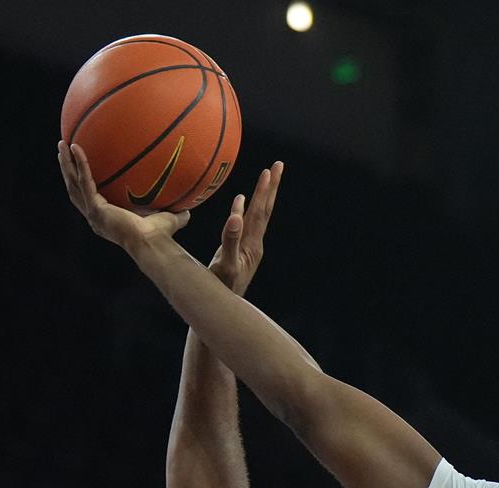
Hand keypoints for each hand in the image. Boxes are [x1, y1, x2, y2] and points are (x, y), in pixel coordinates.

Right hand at [56, 140, 189, 248]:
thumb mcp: (167, 219)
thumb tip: (190, 210)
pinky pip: (85, 182)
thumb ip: (175, 213)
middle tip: (63, 150)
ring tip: (62, 144)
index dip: (82, 183)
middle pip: (74, 189)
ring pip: (74, 184)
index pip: (89, 198)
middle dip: (68, 169)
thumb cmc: (160, 235)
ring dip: (67, 164)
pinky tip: (77, 148)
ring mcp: (94, 214)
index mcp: (106, 219)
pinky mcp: (96, 209)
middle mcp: (96, 217)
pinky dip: (81, 164)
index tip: (78, 168)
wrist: (153, 243)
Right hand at [207, 163, 283, 297]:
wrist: (222, 311)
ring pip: (259, 218)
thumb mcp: (225, 265)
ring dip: (263, 197)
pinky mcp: (242, 253)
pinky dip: (248, 211)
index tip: (269, 170)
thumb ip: (230, 240)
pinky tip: (243, 205)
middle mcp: (255, 245)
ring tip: (266, 179)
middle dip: (271, 188)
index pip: (260, 212)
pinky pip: (248, 225)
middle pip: (265, 211)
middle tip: (278, 165)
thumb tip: (237, 215)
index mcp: (252, 245)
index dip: (264, 191)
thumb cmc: (221, 290)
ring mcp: (250, 249)